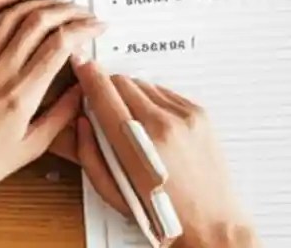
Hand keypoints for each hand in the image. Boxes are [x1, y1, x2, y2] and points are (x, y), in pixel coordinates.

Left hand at [0, 0, 105, 202]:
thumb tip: (82, 91)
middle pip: (38, 24)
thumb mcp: (31, 147)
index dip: (83, 29)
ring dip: (38, 3)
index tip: (98, 27)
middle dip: (67, 11)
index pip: (59, 46)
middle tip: (84, 12)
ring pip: (11, 18)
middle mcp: (1, 72)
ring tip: (58, 2)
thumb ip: (60, 116)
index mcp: (22, 94)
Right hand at [69, 58, 259, 247]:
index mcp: (136, 144)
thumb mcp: (112, 193)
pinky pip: (165, 92)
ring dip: (131, 96)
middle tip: (105, 110)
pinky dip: (153, 102)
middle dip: (108, 90)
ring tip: (135, 126)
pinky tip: (154, 127)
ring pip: (143, 84)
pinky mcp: (199, 114)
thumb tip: (82, 122)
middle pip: (121, 81)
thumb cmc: (162, 215)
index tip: (79, 65)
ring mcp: (184, 116)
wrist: (211, 224)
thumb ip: (89, 154)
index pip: (103, 92)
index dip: (87, 74)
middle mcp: (162, 124)